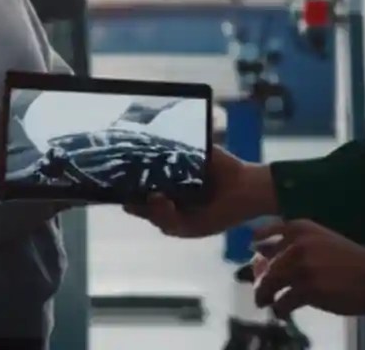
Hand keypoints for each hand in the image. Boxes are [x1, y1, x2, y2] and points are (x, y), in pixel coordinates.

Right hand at [122, 145, 275, 237]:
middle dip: (132, 201)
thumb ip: (173, 148)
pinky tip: (164, 200)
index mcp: (170, 190)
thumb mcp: (193, 154)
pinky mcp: (192, 229)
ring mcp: (181, 220)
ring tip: (152, 195)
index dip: (128, 188)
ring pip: (155, 219)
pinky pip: (171, 226)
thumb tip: (150, 135)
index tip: (116, 180)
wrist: (247, 183)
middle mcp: (172, 207)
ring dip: (149, 209)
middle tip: (123, 192)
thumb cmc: (222, 167)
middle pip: (143, 209)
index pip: (142, 192)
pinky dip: (165, 214)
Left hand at [251, 219, 364, 319]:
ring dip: (263, 296)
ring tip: (266, 303)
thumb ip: (294, 244)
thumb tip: (261, 255)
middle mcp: (297, 244)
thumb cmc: (350, 261)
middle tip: (262, 291)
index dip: (256, 250)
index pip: (262, 235)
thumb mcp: (321, 240)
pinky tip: (283, 312)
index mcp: (300, 227)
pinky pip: (281, 302)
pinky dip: (279, 310)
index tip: (256, 260)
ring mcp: (301, 267)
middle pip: (263, 264)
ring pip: (268, 284)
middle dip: (260, 280)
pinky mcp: (307, 290)